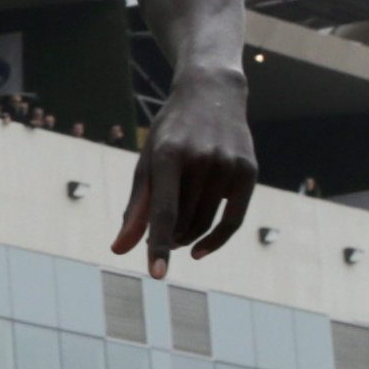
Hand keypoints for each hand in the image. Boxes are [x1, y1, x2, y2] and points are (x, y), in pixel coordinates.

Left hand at [114, 67, 253, 275]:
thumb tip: (119, 250)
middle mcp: (201, 159)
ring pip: (205, 222)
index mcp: (169, 155)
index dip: (158, 244)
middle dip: (166, 237)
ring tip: (173, 233)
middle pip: (182, 221)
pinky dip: (215, 240)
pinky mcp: (249, 171)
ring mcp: (228, 164)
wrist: (211, 95)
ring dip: (185, 237)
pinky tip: (198, 251)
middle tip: (158, 236)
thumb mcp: (147, 163)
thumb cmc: (171, 133)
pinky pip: (233, 219)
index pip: (163, 211)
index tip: (157, 273)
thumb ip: (135, 207)